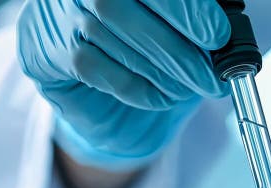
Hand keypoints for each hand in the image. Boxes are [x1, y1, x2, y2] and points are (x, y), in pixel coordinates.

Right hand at [17, 0, 230, 169]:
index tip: (217, 35)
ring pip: (109, 37)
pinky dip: (139, 87)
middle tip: (213, 76)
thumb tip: (225, 29)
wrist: (102, 91)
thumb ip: (192, 14)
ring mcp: (55, 15)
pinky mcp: (45, 55)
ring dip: (162, 70)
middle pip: (120, 7)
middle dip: (177, 47)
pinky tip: (164, 95)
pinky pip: (96, 70)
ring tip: (193, 86)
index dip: (185, 8)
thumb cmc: (147, 45)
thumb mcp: (176, 24)